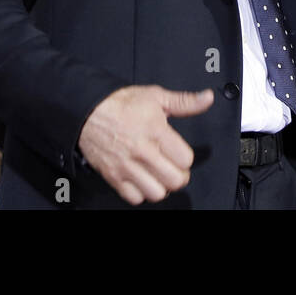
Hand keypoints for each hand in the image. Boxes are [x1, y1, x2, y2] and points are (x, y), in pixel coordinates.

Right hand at [77, 85, 213, 204]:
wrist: (88, 111)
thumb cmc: (121, 103)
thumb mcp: (156, 96)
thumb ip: (184, 102)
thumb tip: (207, 98)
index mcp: (156, 130)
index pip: (186, 159)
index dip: (185, 157)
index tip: (179, 153)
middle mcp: (142, 151)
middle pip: (175, 180)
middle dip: (179, 175)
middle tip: (173, 167)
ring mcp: (127, 166)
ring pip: (156, 193)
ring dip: (161, 186)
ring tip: (158, 175)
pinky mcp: (113, 176)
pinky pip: (134, 198)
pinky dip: (140, 192)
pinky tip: (141, 179)